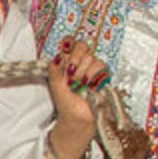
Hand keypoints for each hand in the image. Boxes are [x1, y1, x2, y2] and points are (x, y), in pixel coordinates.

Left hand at [45, 39, 107, 158]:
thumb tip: (58, 55)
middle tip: (70, 77)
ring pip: (92, 58)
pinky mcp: (103, 76)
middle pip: (82, 47)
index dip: (69, 45)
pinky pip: (101, 67)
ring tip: (79, 85)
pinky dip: (93, 77)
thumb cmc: (66, 102)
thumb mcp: (55, 84)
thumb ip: (54, 68)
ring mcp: (93, 68)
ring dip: (83, 73)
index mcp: (69, 61)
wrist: (76, 116)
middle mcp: (82, 62)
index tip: (65, 50)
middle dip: (75, 61)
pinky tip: (89, 86)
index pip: (72, 42)